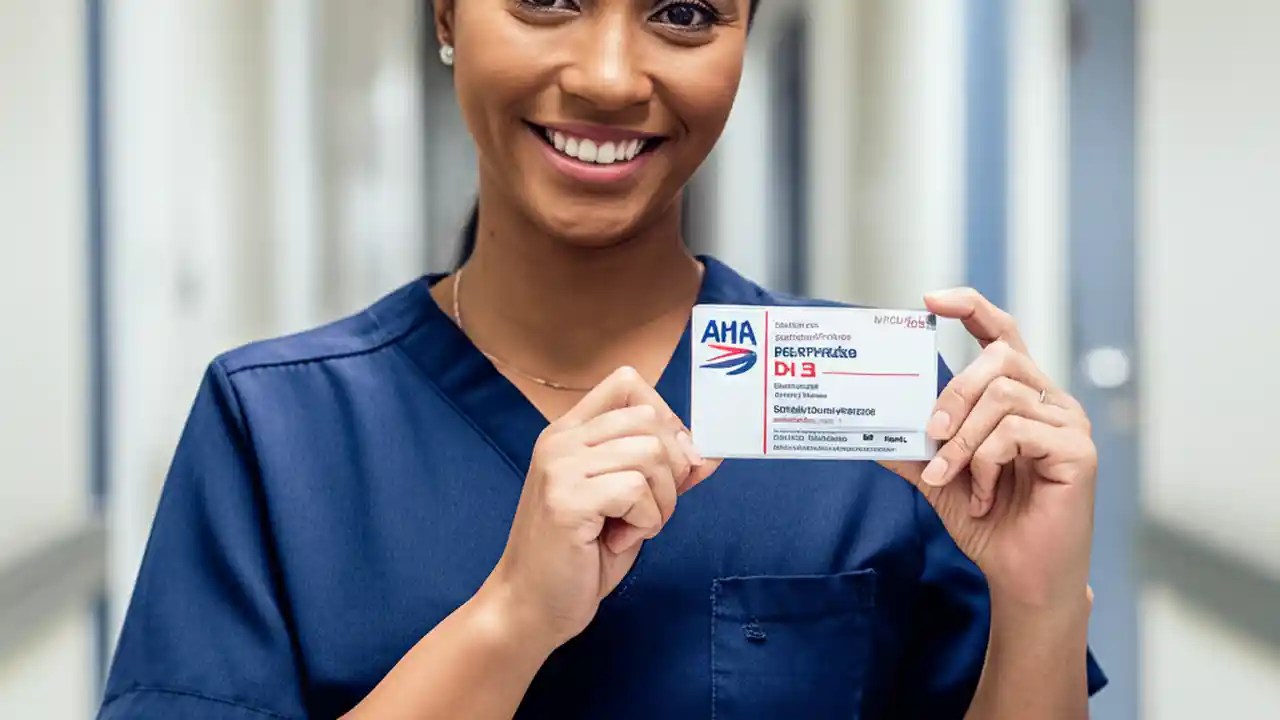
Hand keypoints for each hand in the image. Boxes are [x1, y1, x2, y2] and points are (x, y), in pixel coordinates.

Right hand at [483, 367, 720, 649]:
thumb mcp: (629, 505)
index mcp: (570, 432)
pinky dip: (644, 522)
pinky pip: (636, 490)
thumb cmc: (579, 556)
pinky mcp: (566, 500)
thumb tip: (711, 452)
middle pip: (650, 419)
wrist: (529, 605)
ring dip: (661, 501)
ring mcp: (560, 467)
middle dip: (672, 469)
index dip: (664, 418)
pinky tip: (617, 541)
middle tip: (649, 509)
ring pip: (650, 454)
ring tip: (633, 527)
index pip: (628, 382)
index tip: (665, 464)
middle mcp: (561, 440)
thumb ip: (665, 474)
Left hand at [881, 289, 1096, 608]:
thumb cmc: (988, 524)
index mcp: (1020, 397)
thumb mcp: (938, 478)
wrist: (1019, 576)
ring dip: (964, 440)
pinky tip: (984, 494)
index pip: (1001, 334)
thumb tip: (868, 427)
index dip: (971, 307)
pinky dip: (987, 462)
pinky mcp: (1078, 450)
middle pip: (1000, 358)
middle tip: (931, 434)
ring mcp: (1069, 423)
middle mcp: (1049, 401)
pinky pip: (1017, 431)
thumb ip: (913, 448)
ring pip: (1003, 397)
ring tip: (950, 476)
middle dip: (954, 394)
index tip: (929, 299)